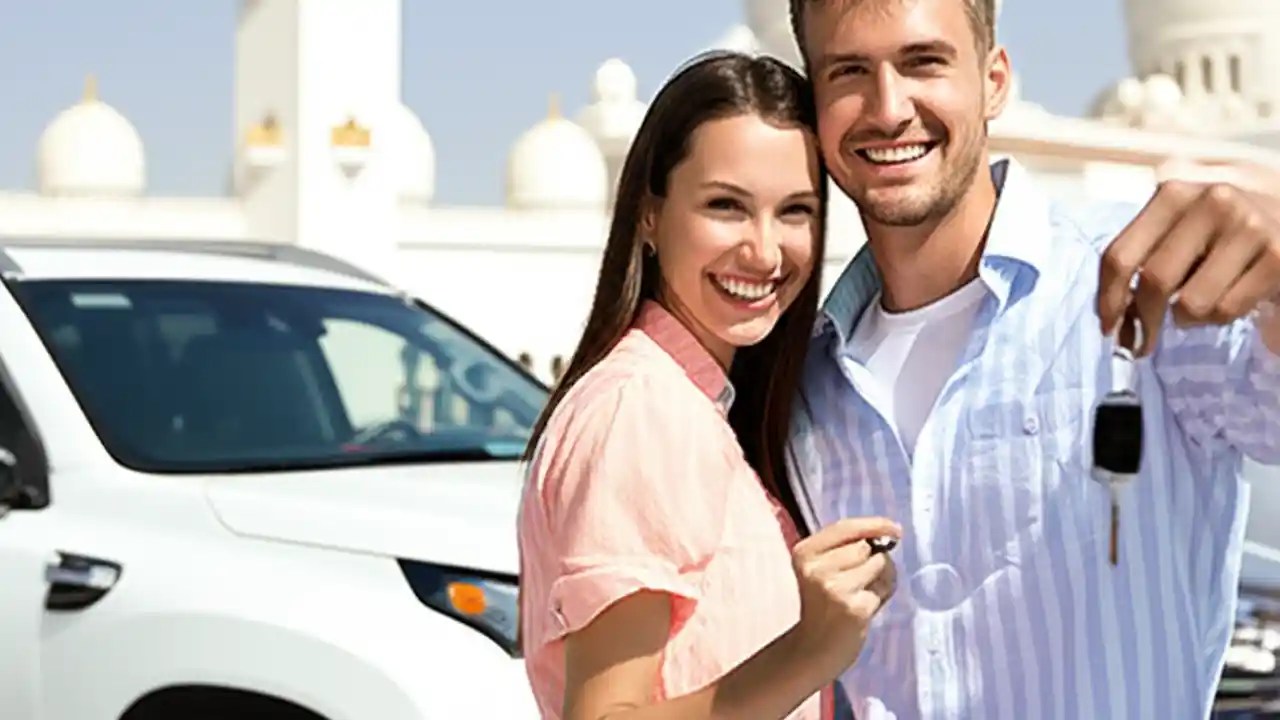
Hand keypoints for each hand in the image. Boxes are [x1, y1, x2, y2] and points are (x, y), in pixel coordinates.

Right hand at [786, 517, 900, 676]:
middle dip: (874, 557)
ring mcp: (835, 589)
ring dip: (881, 575)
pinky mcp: (854, 607)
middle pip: (865, 546)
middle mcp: (816, 569)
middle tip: (862, 579)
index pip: (844, 527)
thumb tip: (887, 533)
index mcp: (804, 553)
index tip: (895, 528)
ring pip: (878, 563)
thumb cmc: (824, 603)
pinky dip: (882, 593)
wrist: (815, 647)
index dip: (874, 524)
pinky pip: (884, 586)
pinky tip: (867, 606)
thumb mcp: (821, 568)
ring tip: (864, 591)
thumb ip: (846, 547)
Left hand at [1097, 160, 1279, 356]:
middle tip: (1142, 343)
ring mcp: (1249, 226)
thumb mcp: (1181, 227)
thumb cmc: (1223, 230)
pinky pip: (1226, 310)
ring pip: (1191, 303)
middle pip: (1154, 281)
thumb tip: (1115, 316)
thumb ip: (1146, 257)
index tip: (1108, 328)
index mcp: (1174, 193)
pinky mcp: (1279, 255)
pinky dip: (1220, 318)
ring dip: (1188, 319)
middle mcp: (1211, 201)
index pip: (1120, 255)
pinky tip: (1230, 298)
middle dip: (1144, 321)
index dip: (1108, 299)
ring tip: (1201, 304)